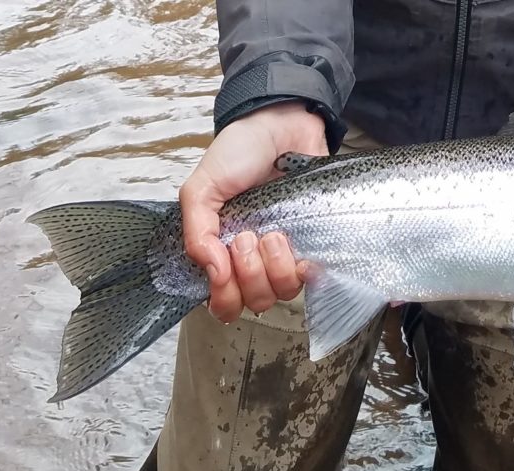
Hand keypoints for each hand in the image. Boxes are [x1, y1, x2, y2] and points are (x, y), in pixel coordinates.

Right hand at [179, 101, 327, 321]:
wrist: (281, 126)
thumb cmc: (240, 153)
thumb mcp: (203, 188)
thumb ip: (198, 231)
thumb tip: (212, 271)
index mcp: (222, 250)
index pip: (223, 301)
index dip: (225, 297)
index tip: (225, 268)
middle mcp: (254, 258)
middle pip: (255, 302)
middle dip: (251, 275)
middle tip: (249, 237)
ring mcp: (285, 253)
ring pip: (284, 292)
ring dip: (276, 266)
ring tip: (274, 233)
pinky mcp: (315, 242)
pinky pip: (313, 276)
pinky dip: (306, 268)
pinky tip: (300, 249)